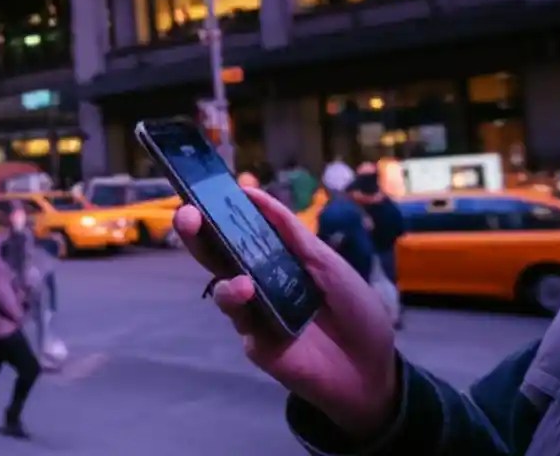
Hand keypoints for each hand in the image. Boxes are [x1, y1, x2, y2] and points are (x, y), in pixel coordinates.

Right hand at [174, 187, 397, 441]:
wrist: (373, 369)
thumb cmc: (356, 311)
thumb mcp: (328, 264)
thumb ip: (292, 233)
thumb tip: (255, 195)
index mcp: (275, 259)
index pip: (240, 231)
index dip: (221, 212)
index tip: (205, 190)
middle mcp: (258, 282)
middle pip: (218, 256)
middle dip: (198, 234)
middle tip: (186, 214)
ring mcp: (254, 313)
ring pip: (224, 287)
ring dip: (220, 271)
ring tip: (232, 270)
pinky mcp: (256, 342)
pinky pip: (240, 319)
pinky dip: (239, 303)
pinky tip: (247, 291)